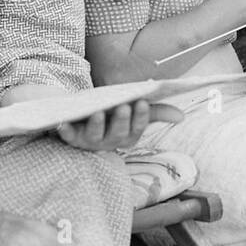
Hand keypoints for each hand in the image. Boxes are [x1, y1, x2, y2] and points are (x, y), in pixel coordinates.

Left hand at [57, 99, 182, 150]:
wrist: (82, 116)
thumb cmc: (113, 114)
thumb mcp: (134, 111)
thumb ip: (156, 112)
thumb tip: (181, 116)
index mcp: (127, 136)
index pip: (137, 130)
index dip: (140, 118)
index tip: (142, 102)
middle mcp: (110, 142)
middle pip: (118, 135)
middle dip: (121, 121)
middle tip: (124, 106)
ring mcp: (90, 141)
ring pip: (95, 137)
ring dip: (97, 125)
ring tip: (99, 112)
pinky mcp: (72, 138)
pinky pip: (69, 137)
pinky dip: (66, 131)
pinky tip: (64, 123)